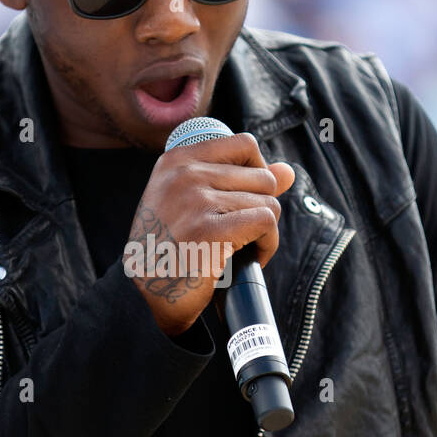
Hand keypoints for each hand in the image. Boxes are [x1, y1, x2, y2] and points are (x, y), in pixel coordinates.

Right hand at [122, 131, 294, 336]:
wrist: (148, 292)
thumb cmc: (172, 246)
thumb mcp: (192, 202)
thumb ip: (239, 180)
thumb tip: (288, 171)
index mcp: (176, 160)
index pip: (244, 144)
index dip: (259, 171)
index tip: (250, 197)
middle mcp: (184, 174)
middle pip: (262, 178)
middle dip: (263, 207)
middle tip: (245, 232)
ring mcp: (196, 201)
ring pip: (268, 202)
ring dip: (265, 232)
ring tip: (243, 248)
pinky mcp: (210, 230)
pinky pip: (266, 222)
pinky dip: (267, 245)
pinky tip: (251, 258)